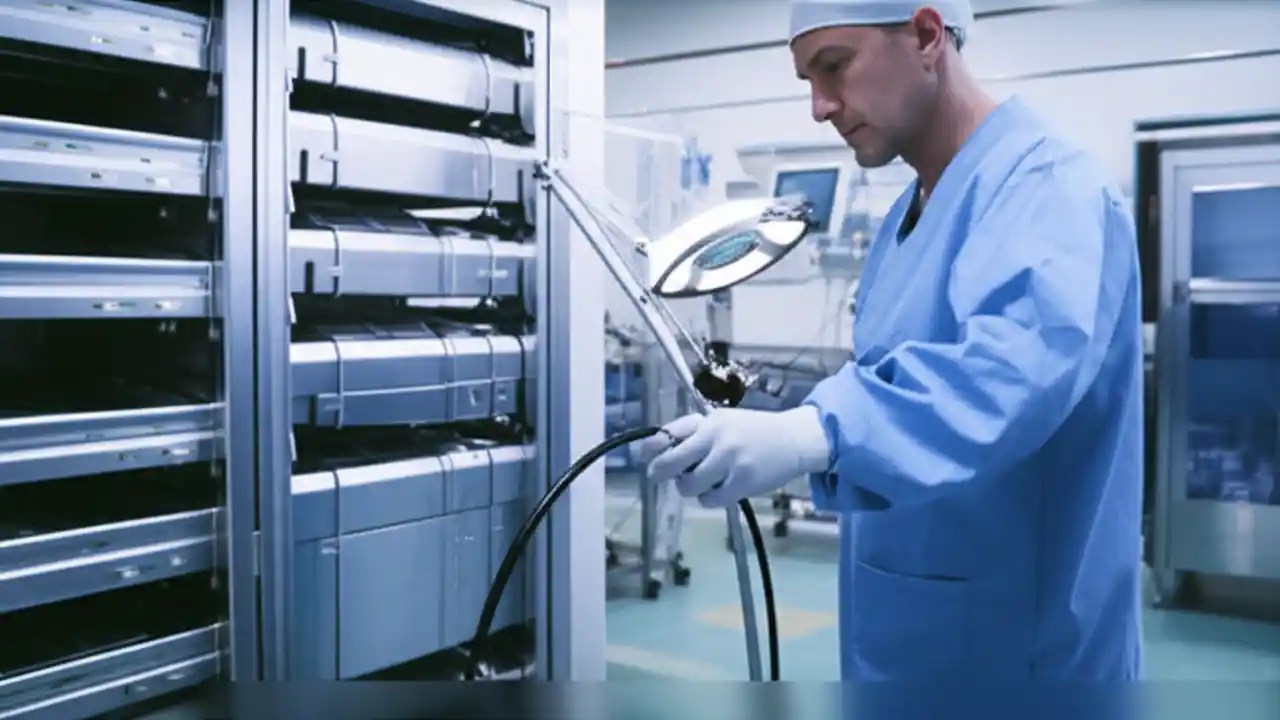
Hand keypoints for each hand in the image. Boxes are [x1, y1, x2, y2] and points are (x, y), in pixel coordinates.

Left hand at [632, 406, 830, 507]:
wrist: (794, 439)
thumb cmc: (755, 431)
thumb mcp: (725, 422)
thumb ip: (696, 434)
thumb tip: (660, 450)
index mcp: (708, 421)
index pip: (669, 433)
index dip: (650, 447)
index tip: (643, 456)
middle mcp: (715, 438)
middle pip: (671, 462)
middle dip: (659, 472)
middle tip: (657, 476)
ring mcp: (729, 461)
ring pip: (689, 485)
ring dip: (690, 487)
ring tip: (704, 481)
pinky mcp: (742, 482)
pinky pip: (710, 499)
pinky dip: (710, 498)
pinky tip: (720, 490)